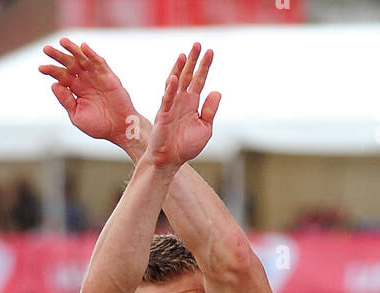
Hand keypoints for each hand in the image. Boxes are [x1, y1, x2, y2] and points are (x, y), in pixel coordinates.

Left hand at [39, 37, 137, 147]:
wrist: (119, 129)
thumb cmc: (99, 126)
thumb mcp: (77, 115)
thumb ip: (66, 101)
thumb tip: (53, 84)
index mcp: (76, 90)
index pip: (61, 76)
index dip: (51, 71)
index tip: (41, 68)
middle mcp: (85, 81)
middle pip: (69, 65)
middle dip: (58, 56)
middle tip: (46, 49)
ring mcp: (96, 77)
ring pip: (82, 59)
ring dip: (73, 50)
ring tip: (62, 41)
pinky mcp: (108, 76)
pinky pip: (99, 63)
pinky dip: (92, 54)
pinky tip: (83, 47)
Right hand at [146, 44, 220, 169]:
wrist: (169, 161)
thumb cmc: (185, 146)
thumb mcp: (205, 129)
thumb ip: (210, 111)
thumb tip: (217, 92)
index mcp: (192, 103)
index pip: (199, 80)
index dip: (205, 66)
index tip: (211, 51)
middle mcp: (181, 101)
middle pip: (187, 76)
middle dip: (193, 60)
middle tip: (198, 43)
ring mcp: (171, 106)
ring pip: (176, 83)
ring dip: (179, 69)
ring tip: (184, 54)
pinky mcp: (163, 115)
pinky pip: (166, 100)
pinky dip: (170, 89)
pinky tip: (174, 78)